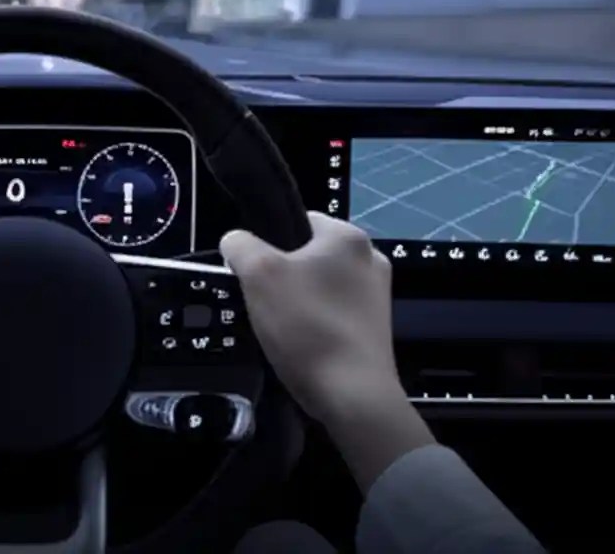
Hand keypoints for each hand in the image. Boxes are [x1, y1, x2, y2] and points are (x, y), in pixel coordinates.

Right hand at [220, 213, 432, 488]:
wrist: (351, 394)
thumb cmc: (305, 325)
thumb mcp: (258, 273)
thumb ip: (240, 245)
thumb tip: (236, 241)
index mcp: (349, 236)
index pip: (298, 221)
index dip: (268, 243)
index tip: (253, 273)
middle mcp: (371, 258)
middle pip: (309, 256)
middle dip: (283, 276)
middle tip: (262, 302)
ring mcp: (378, 296)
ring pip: (320, 287)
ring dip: (298, 301)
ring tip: (280, 328)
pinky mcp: (377, 328)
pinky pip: (333, 314)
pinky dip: (315, 324)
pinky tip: (302, 344)